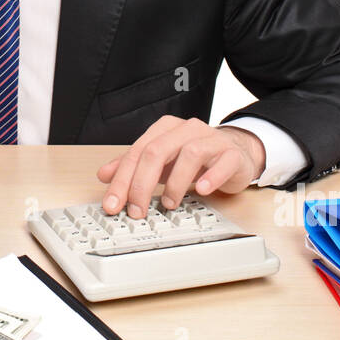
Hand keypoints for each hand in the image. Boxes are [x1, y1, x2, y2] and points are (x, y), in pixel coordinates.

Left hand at [96, 115, 265, 217]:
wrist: (235, 152)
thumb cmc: (196, 158)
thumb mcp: (161, 162)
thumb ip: (132, 167)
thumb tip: (103, 175)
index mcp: (165, 129)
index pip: (137, 152)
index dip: (122, 180)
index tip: (113, 204)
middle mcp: (186, 130)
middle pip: (158, 151)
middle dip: (142, 183)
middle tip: (137, 210)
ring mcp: (211, 140)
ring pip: (190, 154)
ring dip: (175, 183)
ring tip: (168, 204)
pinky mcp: (232, 154)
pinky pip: (223, 162)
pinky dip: (211, 177)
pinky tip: (202, 190)